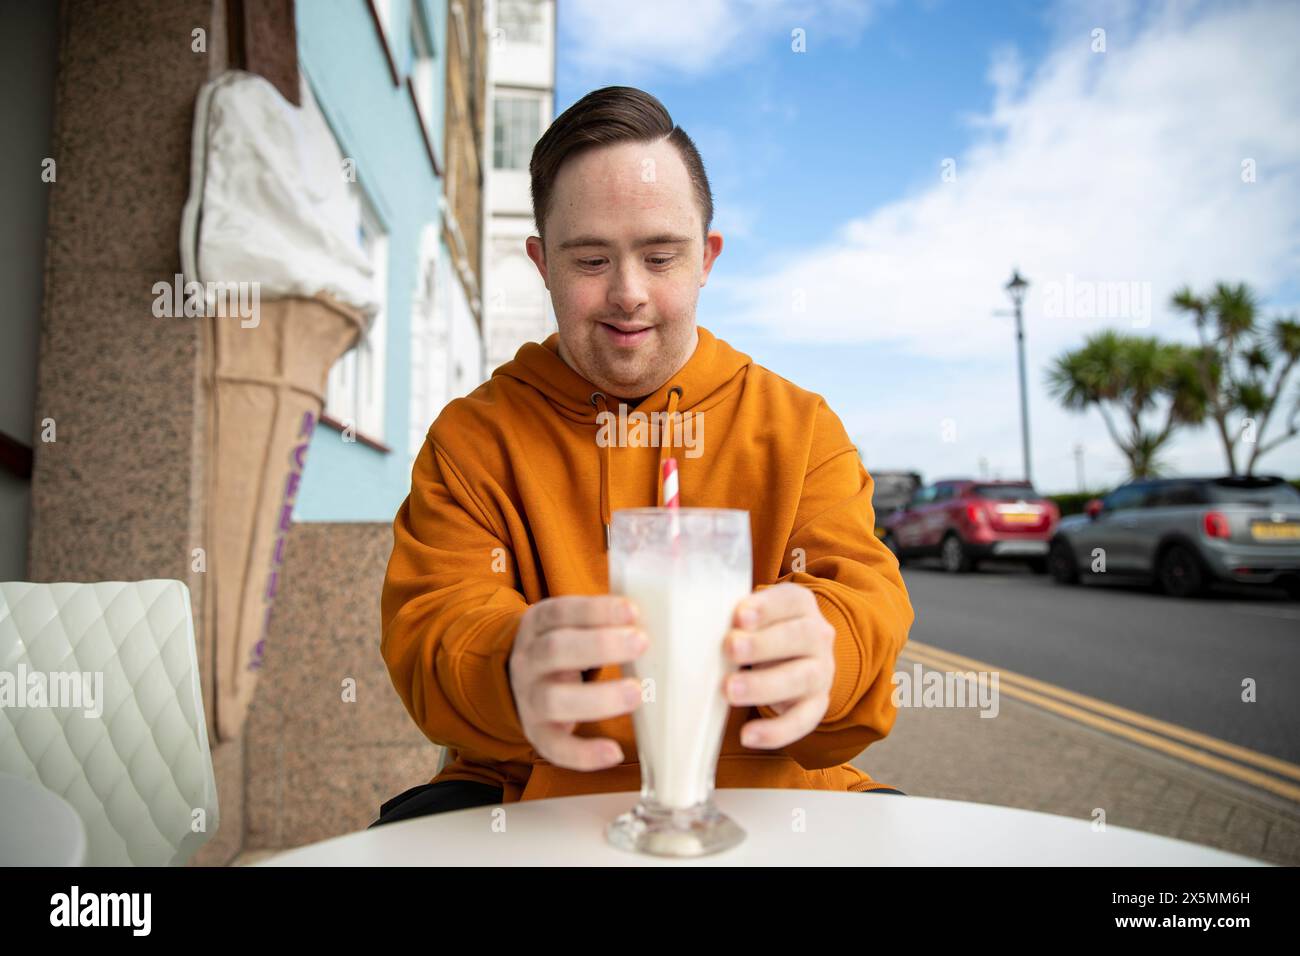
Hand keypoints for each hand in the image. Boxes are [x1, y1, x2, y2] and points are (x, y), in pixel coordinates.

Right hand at [508, 596, 647, 770]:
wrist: (520, 679)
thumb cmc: (566, 645)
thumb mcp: (572, 623)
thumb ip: (605, 618)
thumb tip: (663, 614)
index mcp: (538, 624)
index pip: (561, 612)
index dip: (595, 610)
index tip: (632, 611)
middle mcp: (529, 660)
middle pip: (555, 650)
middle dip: (600, 646)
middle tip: (641, 643)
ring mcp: (530, 699)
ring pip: (554, 699)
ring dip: (597, 697)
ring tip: (636, 694)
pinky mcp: (538, 733)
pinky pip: (555, 747)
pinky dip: (584, 754)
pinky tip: (614, 752)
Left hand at [724, 582, 835, 748]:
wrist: (794, 657)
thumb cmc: (760, 631)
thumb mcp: (751, 615)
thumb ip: (728, 616)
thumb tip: (681, 623)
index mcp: (800, 606)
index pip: (791, 601)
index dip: (767, 607)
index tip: (739, 617)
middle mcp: (818, 637)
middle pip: (800, 637)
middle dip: (763, 644)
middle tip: (730, 648)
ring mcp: (821, 672)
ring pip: (802, 678)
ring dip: (765, 685)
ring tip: (730, 691)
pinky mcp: (816, 704)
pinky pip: (802, 721)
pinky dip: (776, 731)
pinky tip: (748, 735)